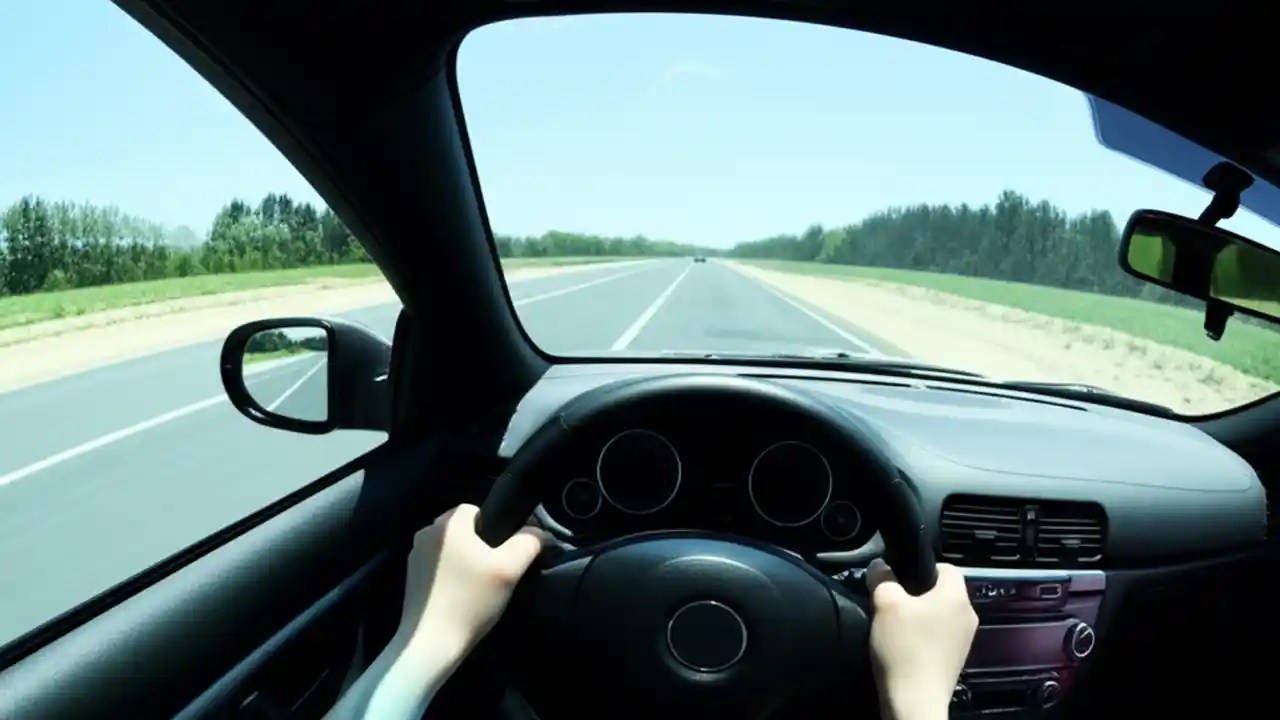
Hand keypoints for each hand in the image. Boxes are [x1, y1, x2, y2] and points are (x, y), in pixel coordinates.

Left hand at [396, 504, 544, 658]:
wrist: (432, 642)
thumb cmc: (471, 600)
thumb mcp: (510, 569)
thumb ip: (528, 542)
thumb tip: (538, 531)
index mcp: (448, 523)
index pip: (476, 509)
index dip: (496, 527)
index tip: (505, 553)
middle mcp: (426, 532)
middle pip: (463, 528)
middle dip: (480, 544)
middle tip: (495, 571)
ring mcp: (415, 556)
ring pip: (450, 547)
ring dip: (465, 560)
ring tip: (478, 586)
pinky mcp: (410, 578)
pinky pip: (438, 565)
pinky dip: (450, 575)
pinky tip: (460, 596)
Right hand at [866, 559, 977, 719]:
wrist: (915, 701)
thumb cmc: (904, 646)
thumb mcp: (885, 605)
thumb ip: (882, 578)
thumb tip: (880, 565)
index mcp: (957, 596)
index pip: (947, 567)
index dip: (922, 567)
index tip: (900, 579)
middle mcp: (968, 615)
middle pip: (944, 591)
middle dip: (919, 593)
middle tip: (894, 601)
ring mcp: (966, 639)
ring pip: (942, 614)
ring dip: (922, 615)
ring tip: (898, 625)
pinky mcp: (957, 658)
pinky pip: (941, 634)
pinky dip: (926, 635)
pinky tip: (907, 645)